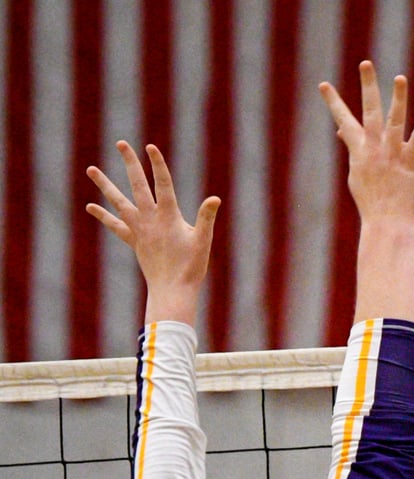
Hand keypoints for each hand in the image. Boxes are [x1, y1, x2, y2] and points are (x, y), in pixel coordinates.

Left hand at [85, 142, 219, 323]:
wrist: (172, 290)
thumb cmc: (191, 267)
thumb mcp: (203, 241)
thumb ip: (206, 218)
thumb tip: (214, 199)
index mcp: (168, 216)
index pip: (162, 184)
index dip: (157, 164)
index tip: (150, 147)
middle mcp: (149, 219)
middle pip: (137, 185)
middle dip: (130, 163)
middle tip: (121, 144)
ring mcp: (139, 230)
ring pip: (118, 202)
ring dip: (105, 185)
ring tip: (91, 169)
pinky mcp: (134, 241)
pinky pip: (116, 226)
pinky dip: (103, 215)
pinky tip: (91, 206)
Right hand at [320, 60, 413, 222]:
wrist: (386, 220)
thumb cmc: (371, 197)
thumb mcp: (356, 172)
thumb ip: (353, 148)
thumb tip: (343, 131)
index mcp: (359, 150)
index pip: (343, 120)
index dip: (333, 102)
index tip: (323, 84)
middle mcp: (374, 148)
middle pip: (369, 111)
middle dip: (367, 86)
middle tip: (365, 63)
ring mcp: (393, 154)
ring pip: (395, 121)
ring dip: (397, 98)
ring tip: (399, 78)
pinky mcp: (411, 163)